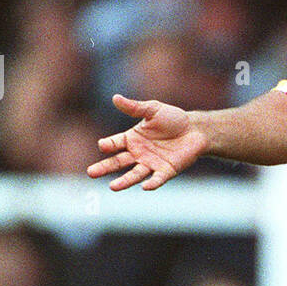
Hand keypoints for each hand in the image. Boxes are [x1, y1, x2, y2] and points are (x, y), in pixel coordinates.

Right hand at [87, 94, 208, 190]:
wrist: (195, 129)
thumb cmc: (173, 119)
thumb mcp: (153, 109)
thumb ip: (134, 107)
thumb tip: (115, 97)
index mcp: (132, 138)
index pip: (114, 143)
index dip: (108, 144)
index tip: (103, 145)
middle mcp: (138, 153)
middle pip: (118, 162)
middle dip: (104, 167)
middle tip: (91, 173)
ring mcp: (151, 163)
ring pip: (134, 174)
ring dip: (124, 181)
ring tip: (112, 187)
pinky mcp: (166, 171)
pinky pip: (157, 179)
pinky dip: (151, 183)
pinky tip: (145, 187)